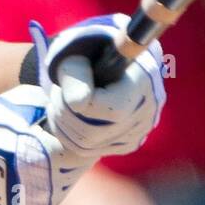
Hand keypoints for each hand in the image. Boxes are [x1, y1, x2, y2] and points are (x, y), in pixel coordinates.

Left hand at [29, 14, 165, 159]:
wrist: (106, 60)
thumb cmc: (89, 54)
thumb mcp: (77, 54)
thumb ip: (75, 71)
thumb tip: (77, 103)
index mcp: (143, 80)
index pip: (108, 108)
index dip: (76, 97)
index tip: (66, 82)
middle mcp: (148, 108)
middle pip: (93, 131)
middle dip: (63, 112)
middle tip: (56, 94)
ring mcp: (140, 129)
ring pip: (87, 144)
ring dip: (62, 124)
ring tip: (59, 102)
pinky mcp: (128, 143)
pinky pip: (89, 151)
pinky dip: (70, 135)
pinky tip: (68, 116)